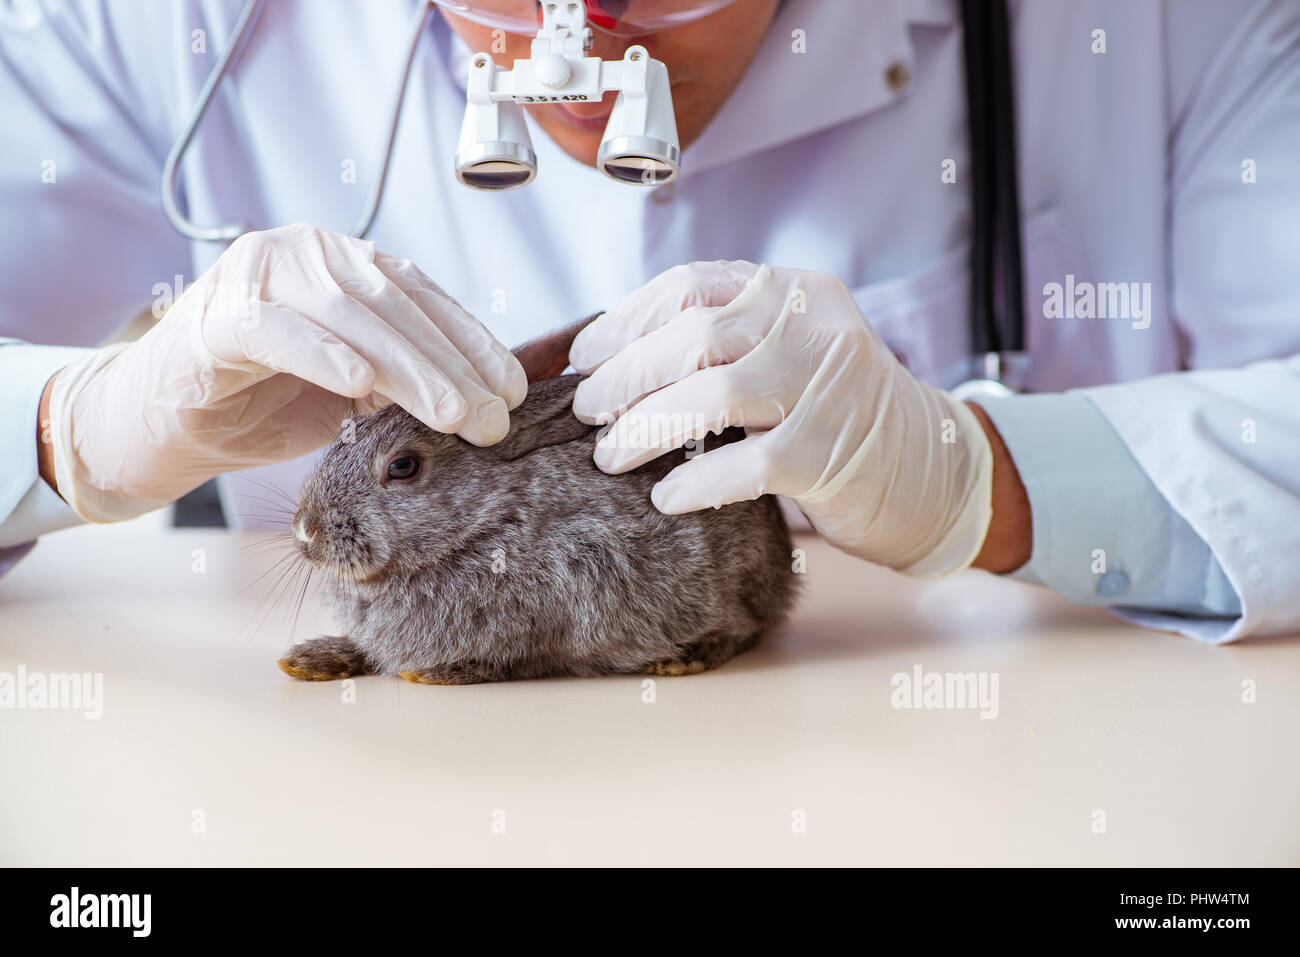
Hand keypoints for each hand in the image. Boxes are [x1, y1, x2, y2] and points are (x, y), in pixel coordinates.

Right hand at [47, 223, 526, 521]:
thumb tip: (483, 400)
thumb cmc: (267, 402)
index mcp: (346, 264)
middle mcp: (308, 254)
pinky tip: (360, 382)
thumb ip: (403, 376)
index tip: (514, 389)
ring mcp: (259, 274)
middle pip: (396, 308)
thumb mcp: (353, 389)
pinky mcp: (217, 313)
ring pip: (350, 317)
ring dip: (408, 370)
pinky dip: (321, 353)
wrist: (168, 425)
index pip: (424, 299)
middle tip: (493, 419)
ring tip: (453, 414)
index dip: (474, 344)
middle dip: (453, 367)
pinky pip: (277, 331)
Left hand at [569, 261, 995, 575]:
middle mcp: (813, 328)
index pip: (690, 286)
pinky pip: (742, 465)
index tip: (584, 357)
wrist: (932, 469)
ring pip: (711, 395)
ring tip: (609, 455)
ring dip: (644, 427)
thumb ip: (726, 337)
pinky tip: (664, 497)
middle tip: (585, 411)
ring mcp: (825, 389)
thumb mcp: (790, 350)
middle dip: (624, 376)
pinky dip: (693, 481)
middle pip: (693, 336)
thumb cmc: (835, 413)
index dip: (624, 321)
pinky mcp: (829, 454)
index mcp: (794, 292)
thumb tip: (616, 358)